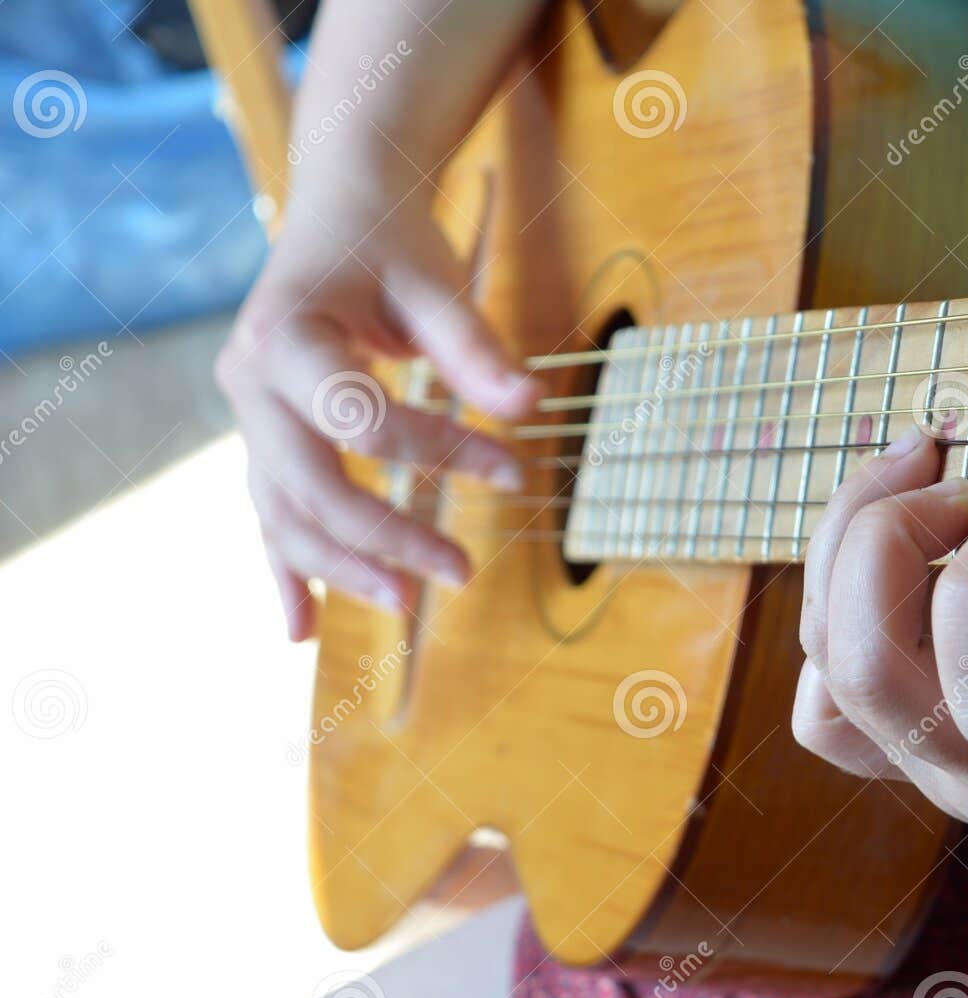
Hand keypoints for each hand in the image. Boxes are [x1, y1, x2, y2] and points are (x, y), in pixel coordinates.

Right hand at [215, 192, 537, 639]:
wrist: (339, 208)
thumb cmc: (390, 239)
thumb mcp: (433, 277)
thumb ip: (473, 343)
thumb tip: (528, 406)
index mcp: (284, 335)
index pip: (359, 422)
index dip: (441, 452)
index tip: (517, 468)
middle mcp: (249, 383)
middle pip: (308, 486)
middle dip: (381, 538)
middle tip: (457, 574)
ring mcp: (248, 417)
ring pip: (282, 512)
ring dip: (339, 568)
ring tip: (404, 608)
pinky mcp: (264, 438)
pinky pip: (269, 513)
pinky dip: (288, 571)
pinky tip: (302, 629)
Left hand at [794, 428, 967, 941]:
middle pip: (867, 672)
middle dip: (882, 537)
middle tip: (955, 474)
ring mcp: (944, 772)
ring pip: (828, 670)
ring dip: (846, 552)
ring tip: (914, 476)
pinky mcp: (924, 758)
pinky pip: (827, 706)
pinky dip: (831, 616)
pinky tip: (895, 558)